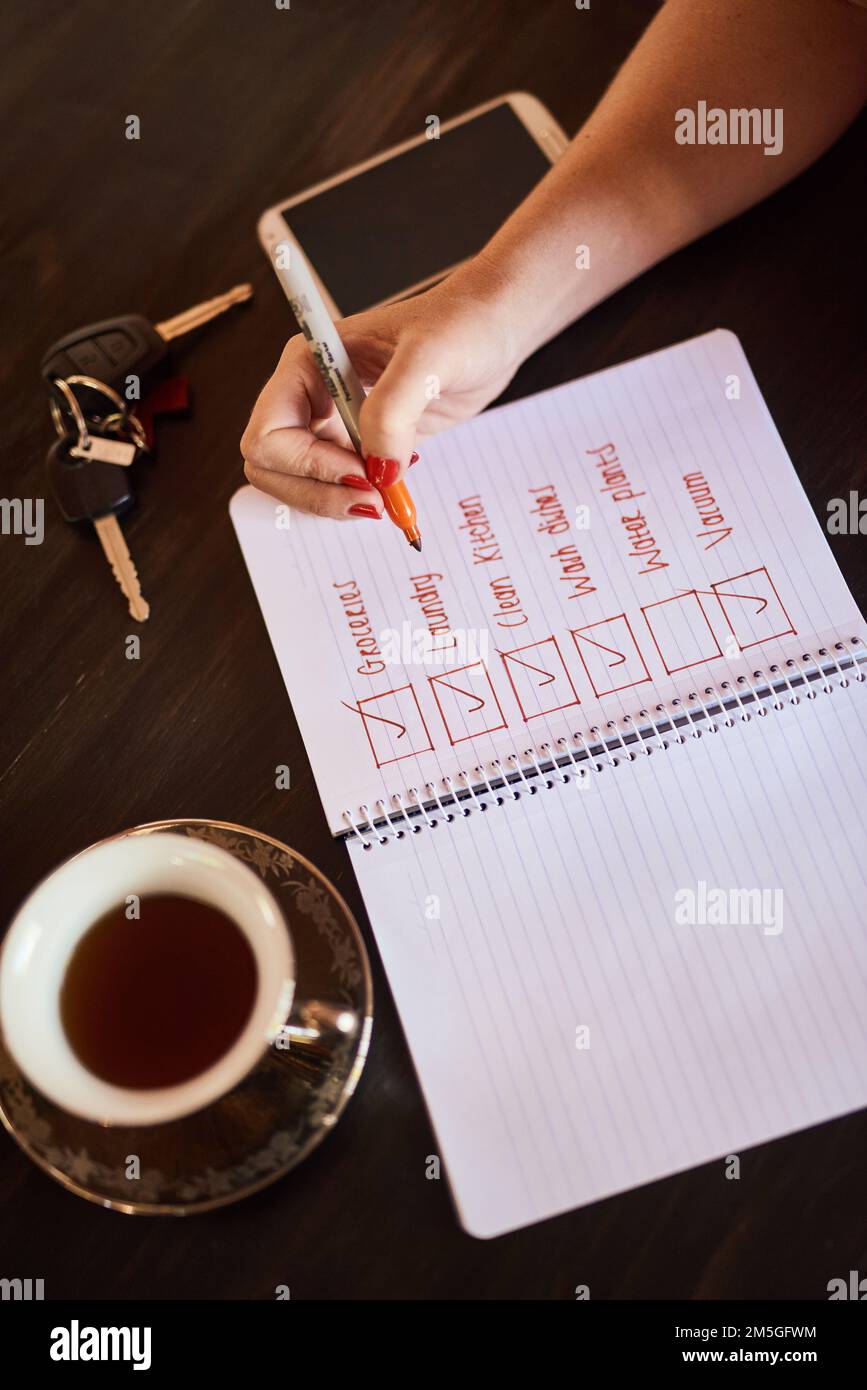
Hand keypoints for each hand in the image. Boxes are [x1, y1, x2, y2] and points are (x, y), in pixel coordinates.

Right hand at [241, 255, 523, 519]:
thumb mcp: (429, 357)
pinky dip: (358, 497)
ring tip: (388, 500)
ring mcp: (334, 421)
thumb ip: (394, 409)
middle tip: (374, 500)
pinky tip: (395, 487)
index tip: (361, 472)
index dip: (306, 464)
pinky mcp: (362, 442)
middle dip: (316, 491)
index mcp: (307, 363)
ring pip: (301, 482)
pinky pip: (338, 484)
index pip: (270, 434)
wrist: (493, 329)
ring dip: (335, 501)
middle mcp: (311, 394)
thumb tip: (376, 469)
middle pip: (273, 467)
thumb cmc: (460, 324)